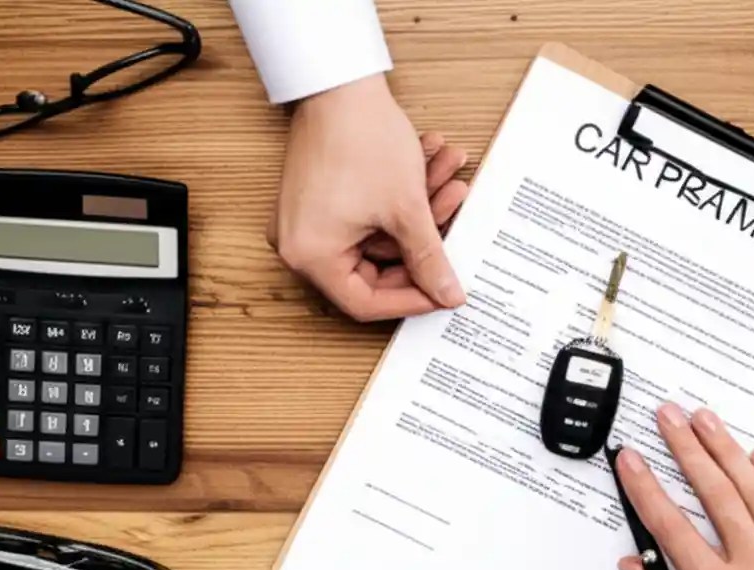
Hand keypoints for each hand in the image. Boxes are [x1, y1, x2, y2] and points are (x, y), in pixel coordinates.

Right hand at [268, 74, 468, 321]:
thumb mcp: (406, 210)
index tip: (442, 293)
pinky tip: (430, 167)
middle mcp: (300, 243)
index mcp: (310, 255)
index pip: (364, 302)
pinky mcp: (320, 199)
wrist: (340, 82)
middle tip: (453, 224)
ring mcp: (308, 220)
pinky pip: (366, 215)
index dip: (410, 300)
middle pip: (374, 268)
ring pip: (377, 236)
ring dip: (418, 211)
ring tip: (449, 180)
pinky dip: (399, 199)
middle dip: (421, 241)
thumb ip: (429, 259)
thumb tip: (446, 295)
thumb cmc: (358, 136)